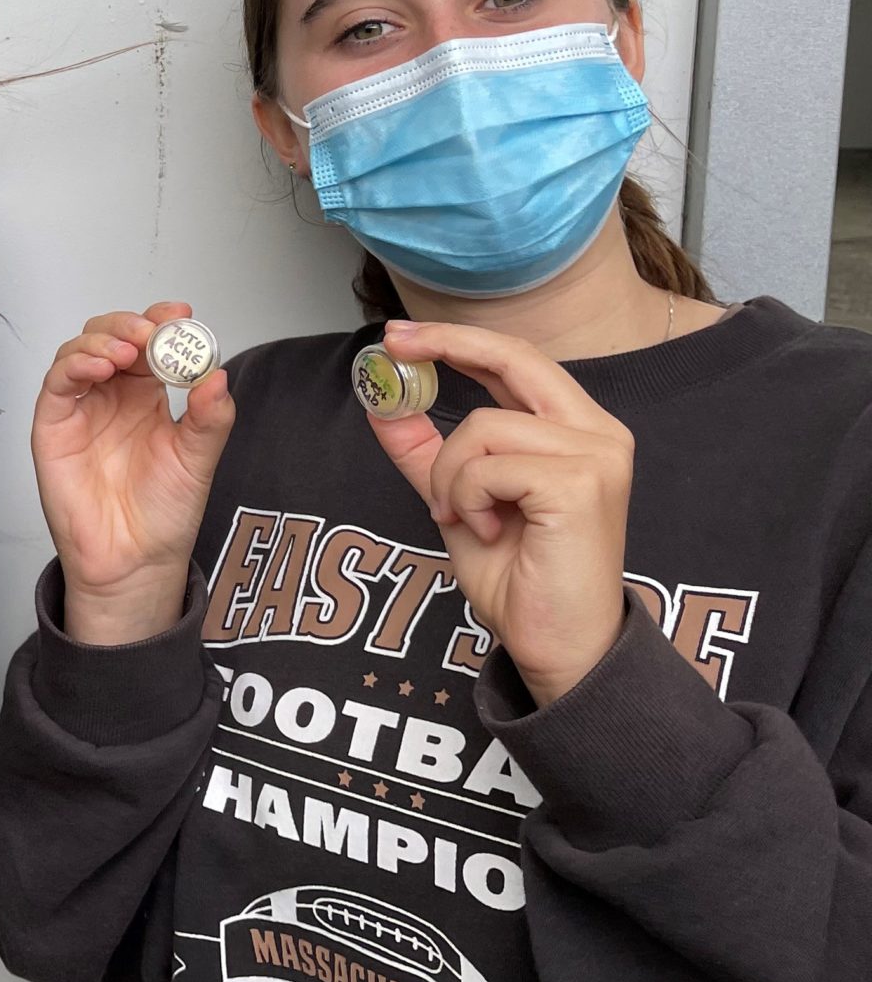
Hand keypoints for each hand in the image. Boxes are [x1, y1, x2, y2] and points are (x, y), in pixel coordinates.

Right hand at [31, 302, 234, 644]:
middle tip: (151, 335)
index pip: (151, 343)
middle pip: (111, 335)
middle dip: (130, 326)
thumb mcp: (198, 460)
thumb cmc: (163, 514)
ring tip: (127, 353)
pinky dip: (75, 364)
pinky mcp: (54, 424)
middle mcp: (112, 394)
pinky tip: (101, 367)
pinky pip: (57, 381)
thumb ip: (209, 418)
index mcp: (148, 396)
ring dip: (102, 339)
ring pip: (80, 349)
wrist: (135, 561)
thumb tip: (218, 375)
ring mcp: (81, 406)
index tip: (181, 316)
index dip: (162, 322)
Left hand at [366, 320, 631, 706]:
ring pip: (481, 425)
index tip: (400, 336)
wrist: (556, 645)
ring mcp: (596, 455)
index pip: (517, 360)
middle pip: (514, 358)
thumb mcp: (457, 501)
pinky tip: (489, 531)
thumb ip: (427, 452)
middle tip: (392, 346)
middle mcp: (597, 432)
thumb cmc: (519, 579)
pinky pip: (486, 465)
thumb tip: (383, 403)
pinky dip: (465, 498)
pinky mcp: (580, 483)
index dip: (459, 340)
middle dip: (446, 344)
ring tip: (466, 519)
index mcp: (576, 430)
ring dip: (450, 476)